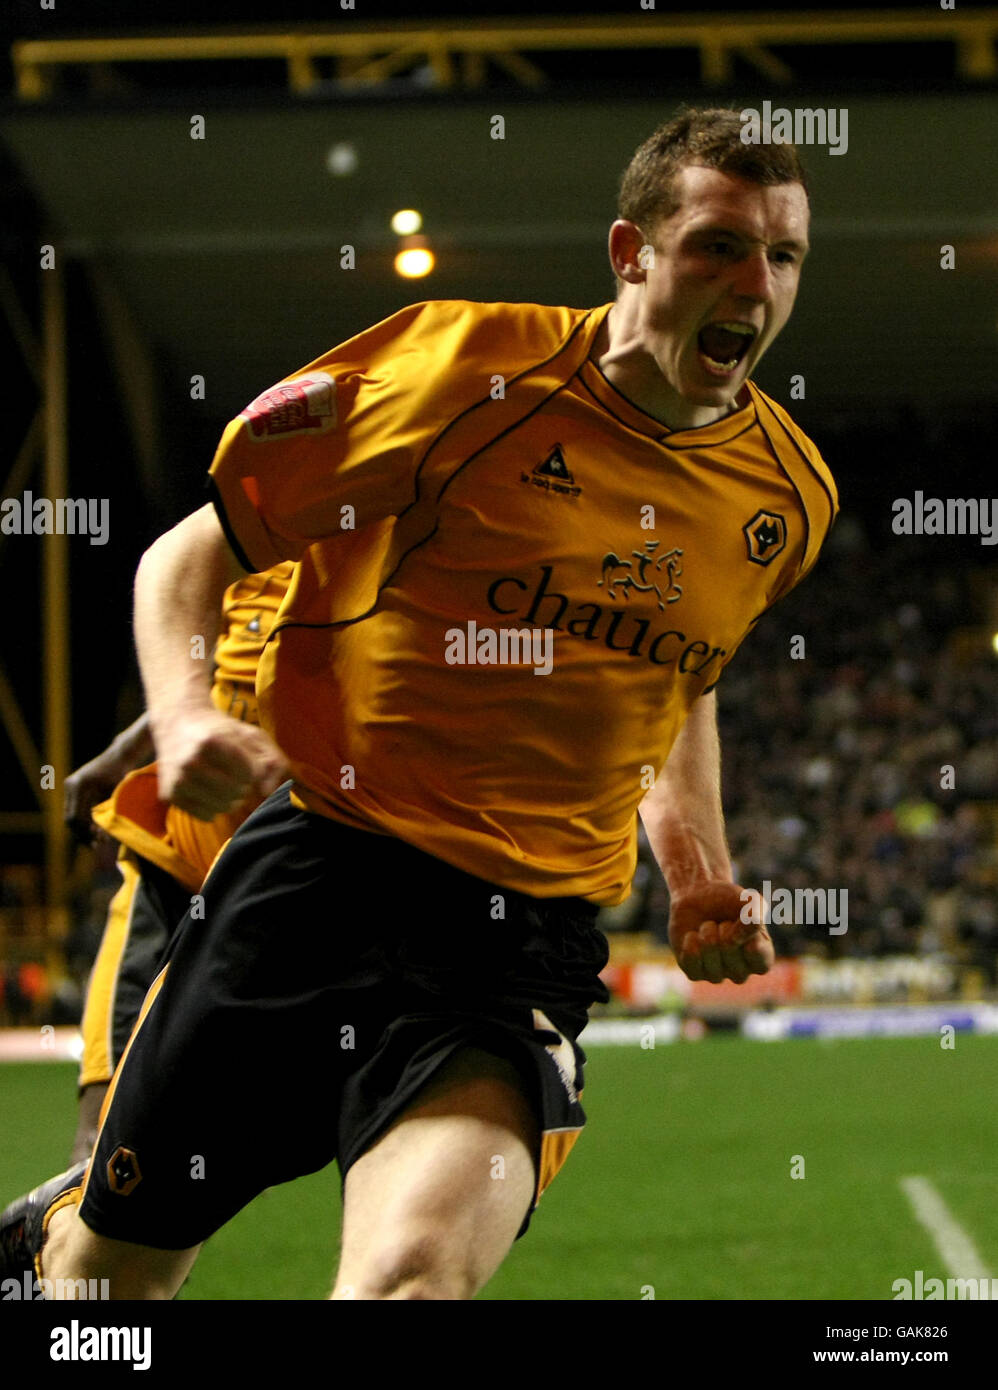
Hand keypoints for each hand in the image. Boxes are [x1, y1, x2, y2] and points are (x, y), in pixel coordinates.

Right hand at [64, 752, 130, 845]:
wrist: (119, 756)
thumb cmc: (121, 774)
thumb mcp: (115, 794)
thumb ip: (106, 813)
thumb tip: (101, 836)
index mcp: (79, 786)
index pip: (75, 816)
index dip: (84, 832)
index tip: (96, 842)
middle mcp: (71, 785)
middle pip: (70, 818)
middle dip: (82, 833)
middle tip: (96, 845)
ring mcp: (71, 786)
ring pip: (71, 815)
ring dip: (83, 828)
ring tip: (98, 840)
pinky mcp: (74, 788)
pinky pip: (75, 809)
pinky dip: (84, 820)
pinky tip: (95, 829)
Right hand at [153, 709, 289, 819]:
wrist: (177, 723)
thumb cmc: (221, 730)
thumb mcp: (252, 735)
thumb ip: (274, 760)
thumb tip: (266, 792)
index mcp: (212, 741)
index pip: (249, 773)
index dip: (254, 769)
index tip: (247, 761)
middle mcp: (190, 761)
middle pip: (236, 792)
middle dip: (244, 786)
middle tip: (236, 774)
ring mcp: (178, 779)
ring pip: (222, 807)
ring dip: (231, 799)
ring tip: (225, 782)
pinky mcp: (170, 794)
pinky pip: (206, 816)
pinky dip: (214, 807)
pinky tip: (209, 790)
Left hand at [668, 880, 773, 983]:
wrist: (695, 899)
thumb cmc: (727, 901)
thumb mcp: (749, 899)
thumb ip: (757, 911)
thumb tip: (752, 924)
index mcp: (761, 958)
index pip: (760, 959)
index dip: (747, 935)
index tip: (743, 919)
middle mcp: (742, 972)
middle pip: (729, 949)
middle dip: (723, 927)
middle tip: (721, 922)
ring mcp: (718, 976)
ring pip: (710, 954)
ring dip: (706, 933)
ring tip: (707, 926)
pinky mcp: (695, 974)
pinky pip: (691, 961)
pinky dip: (690, 942)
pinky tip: (693, 936)